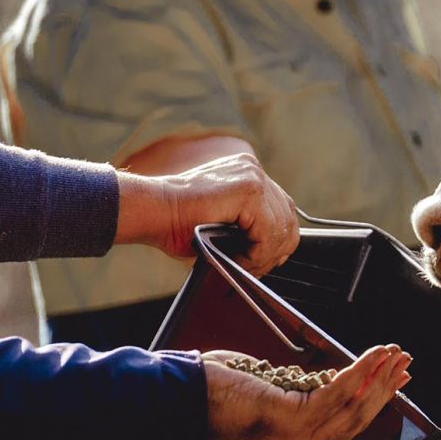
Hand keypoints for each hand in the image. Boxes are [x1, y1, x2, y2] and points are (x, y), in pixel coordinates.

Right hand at [117, 152, 302, 270]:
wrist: (152, 212)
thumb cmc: (178, 222)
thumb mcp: (222, 223)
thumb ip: (249, 227)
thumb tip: (274, 251)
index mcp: (248, 174)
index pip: (283, 209)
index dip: (279, 239)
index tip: (265, 260)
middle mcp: (253, 170)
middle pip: (288, 218)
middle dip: (275, 250)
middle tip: (255, 269)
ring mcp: (253, 176)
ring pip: (281, 227)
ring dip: (264, 255)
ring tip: (243, 267)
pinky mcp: (249, 190)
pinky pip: (268, 231)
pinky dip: (257, 253)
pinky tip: (239, 259)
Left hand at [202, 345, 410, 439]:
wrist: (185, 395)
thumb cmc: (218, 389)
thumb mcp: (269, 393)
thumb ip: (300, 394)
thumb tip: (333, 379)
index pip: (345, 429)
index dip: (373, 404)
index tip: (393, 381)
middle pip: (356, 421)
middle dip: (385, 390)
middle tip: (404, 365)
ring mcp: (297, 439)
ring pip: (353, 409)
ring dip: (379, 378)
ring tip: (394, 354)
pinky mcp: (294, 419)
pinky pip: (338, 392)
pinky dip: (361, 371)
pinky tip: (374, 354)